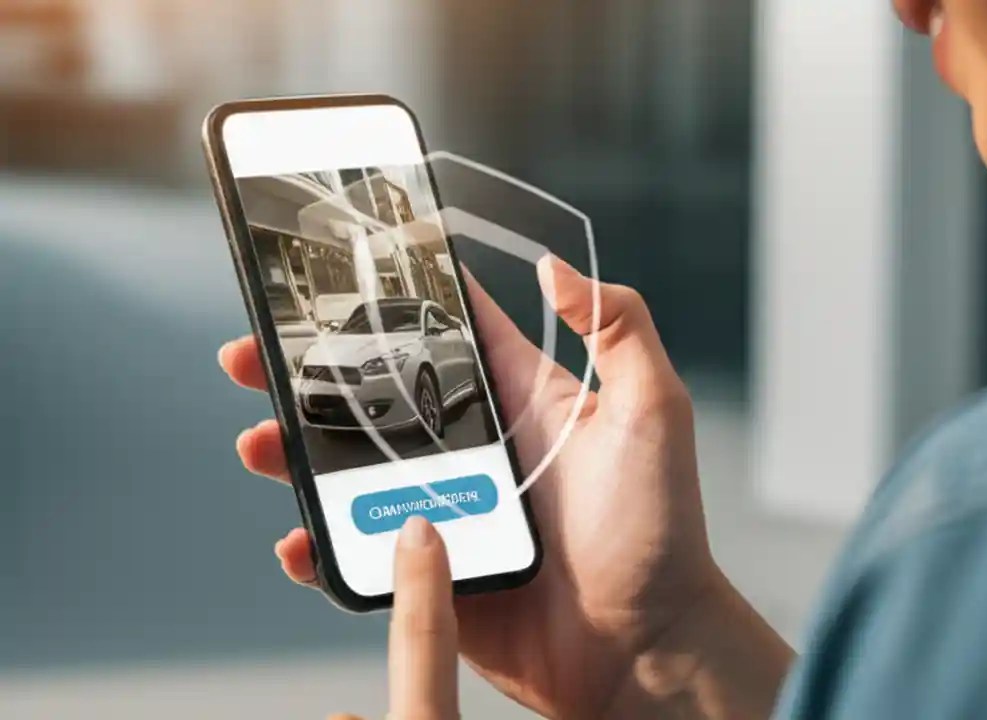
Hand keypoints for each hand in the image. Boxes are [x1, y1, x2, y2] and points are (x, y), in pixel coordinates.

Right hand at [221, 256, 791, 717]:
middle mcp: (477, 449)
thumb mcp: (654, 410)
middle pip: (376, 395)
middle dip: (310, 372)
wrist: (644, 647)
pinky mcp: (430, 572)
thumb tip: (556, 266)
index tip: (335, 271)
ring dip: (294, 453)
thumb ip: (619, 328)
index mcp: (523, 400)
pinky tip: (297, 541)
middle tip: (251, 355)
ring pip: (351, 472)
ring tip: (257, 442)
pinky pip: (359, 554)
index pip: (449, 333)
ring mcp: (448, 511)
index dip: (395, 298)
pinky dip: (321, 548)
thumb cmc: (659, 530)